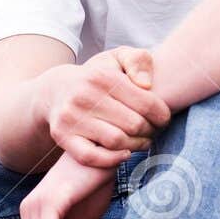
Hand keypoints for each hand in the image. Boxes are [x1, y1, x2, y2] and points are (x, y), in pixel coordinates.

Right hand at [36, 46, 169, 167]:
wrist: (56, 90)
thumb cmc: (97, 78)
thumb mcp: (117, 59)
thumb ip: (138, 60)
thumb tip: (146, 85)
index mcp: (102, 76)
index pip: (147, 104)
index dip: (162, 116)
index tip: (162, 119)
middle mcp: (84, 96)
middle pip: (135, 125)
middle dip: (150, 131)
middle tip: (152, 131)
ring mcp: (71, 118)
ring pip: (117, 141)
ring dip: (136, 145)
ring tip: (140, 141)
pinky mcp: (62, 136)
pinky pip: (91, 156)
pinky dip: (112, 160)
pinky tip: (124, 154)